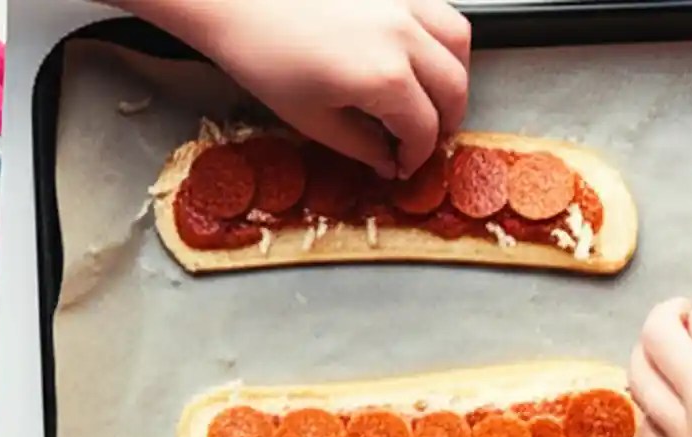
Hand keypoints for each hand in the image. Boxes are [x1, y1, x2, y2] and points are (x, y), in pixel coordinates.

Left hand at [124, 0, 470, 178]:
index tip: (403, 165)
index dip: (417, 155)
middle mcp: (405, 37)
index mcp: (386, 78)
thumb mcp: (311, 119)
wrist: (233, 1)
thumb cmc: (262, 56)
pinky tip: (423, 55)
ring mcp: (402, 4)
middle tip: (424, 140)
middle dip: (445, 122)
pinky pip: (438, 11)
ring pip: (458, 42)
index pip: (424, 128)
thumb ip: (361, 145)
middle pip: (453, 88)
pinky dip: (442, 38)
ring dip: (455, 76)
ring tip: (435, 96)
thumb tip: (387, 162)